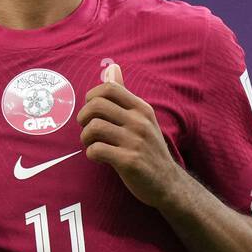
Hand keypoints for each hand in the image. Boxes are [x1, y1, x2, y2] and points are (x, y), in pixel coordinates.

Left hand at [76, 62, 183, 208]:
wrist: (168, 184)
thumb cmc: (148, 149)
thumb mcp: (141, 118)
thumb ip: (124, 95)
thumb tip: (112, 67)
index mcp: (141, 108)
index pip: (109, 88)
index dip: (91, 97)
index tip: (92, 112)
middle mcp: (140, 121)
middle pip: (96, 105)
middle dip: (83, 118)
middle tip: (88, 130)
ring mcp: (135, 141)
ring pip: (94, 127)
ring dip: (85, 137)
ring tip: (92, 144)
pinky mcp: (129, 161)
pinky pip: (96, 150)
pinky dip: (91, 154)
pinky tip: (99, 157)